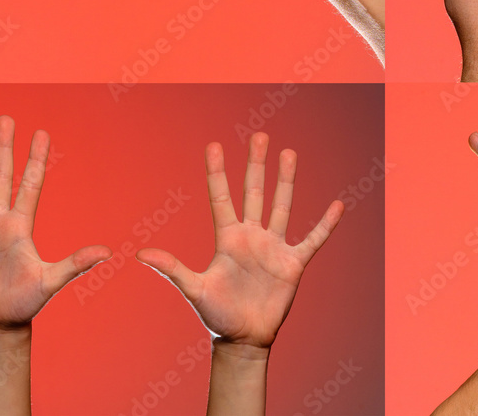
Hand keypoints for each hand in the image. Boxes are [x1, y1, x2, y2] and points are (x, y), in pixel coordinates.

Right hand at [0, 116, 110, 332]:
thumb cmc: (27, 303)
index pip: (30, 183)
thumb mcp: (52, 281)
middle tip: (5, 118)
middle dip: (4, 147)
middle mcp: (0, 221)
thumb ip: (76, 264)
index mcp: (22, 225)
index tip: (41, 133)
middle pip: (2, 176)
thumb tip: (107, 252)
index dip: (35, 159)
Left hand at [137, 132, 343, 353]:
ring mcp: (273, 248)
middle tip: (260, 136)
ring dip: (286, 181)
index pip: (221, 198)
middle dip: (256, 165)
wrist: (243, 340)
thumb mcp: (193, 290)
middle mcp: (251, 236)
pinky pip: (312, 240)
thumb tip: (140, 253)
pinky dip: (325, 224)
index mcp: (227, 239)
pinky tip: (337, 205)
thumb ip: (172, 269)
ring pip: (282, 207)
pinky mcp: (293, 264)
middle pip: (254, 192)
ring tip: (289, 154)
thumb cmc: (216, 316)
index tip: (214, 145)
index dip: (217, 172)